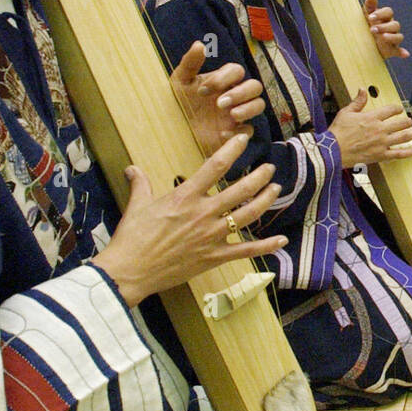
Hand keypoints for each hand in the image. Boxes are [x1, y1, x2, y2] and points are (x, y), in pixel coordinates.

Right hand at [92, 132, 286, 308]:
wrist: (129, 271)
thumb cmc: (131, 238)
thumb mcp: (136, 205)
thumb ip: (140, 183)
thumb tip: (132, 168)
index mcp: (185, 197)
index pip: (215, 166)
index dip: (232, 149)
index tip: (244, 138)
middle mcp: (203, 213)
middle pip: (240, 190)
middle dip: (259, 176)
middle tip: (269, 168)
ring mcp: (211, 236)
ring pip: (248, 215)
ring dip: (265, 200)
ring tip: (275, 189)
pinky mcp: (214, 258)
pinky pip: (246, 251)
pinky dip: (266, 246)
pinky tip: (282, 239)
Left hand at [171, 42, 265, 153]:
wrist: (172, 129)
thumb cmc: (178, 102)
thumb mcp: (180, 81)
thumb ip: (190, 62)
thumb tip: (200, 44)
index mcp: (224, 80)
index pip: (237, 71)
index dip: (224, 78)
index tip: (202, 90)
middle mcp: (234, 95)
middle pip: (255, 86)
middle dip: (240, 93)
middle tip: (219, 103)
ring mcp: (237, 113)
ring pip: (258, 105)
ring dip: (248, 108)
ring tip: (232, 115)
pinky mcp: (236, 133)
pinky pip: (249, 130)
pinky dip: (239, 132)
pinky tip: (222, 134)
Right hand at [329, 88, 411, 167]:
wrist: (333, 150)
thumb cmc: (338, 131)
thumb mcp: (346, 112)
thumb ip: (358, 101)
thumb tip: (362, 89)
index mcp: (372, 117)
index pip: (390, 110)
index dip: (397, 108)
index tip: (399, 109)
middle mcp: (380, 129)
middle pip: (400, 123)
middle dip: (407, 121)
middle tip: (410, 121)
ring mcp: (382, 143)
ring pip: (403, 137)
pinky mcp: (380, 155)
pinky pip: (397, 154)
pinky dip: (407, 152)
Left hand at [364, 0, 408, 59]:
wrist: (362, 44)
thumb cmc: (365, 27)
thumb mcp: (365, 16)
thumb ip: (369, 6)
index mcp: (385, 18)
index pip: (388, 12)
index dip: (381, 13)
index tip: (370, 18)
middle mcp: (391, 28)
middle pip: (395, 24)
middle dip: (384, 26)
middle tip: (372, 29)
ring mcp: (393, 39)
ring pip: (399, 36)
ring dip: (391, 37)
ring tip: (382, 37)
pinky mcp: (392, 50)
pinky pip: (399, 51)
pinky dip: (402, 52)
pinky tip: (405, 54)